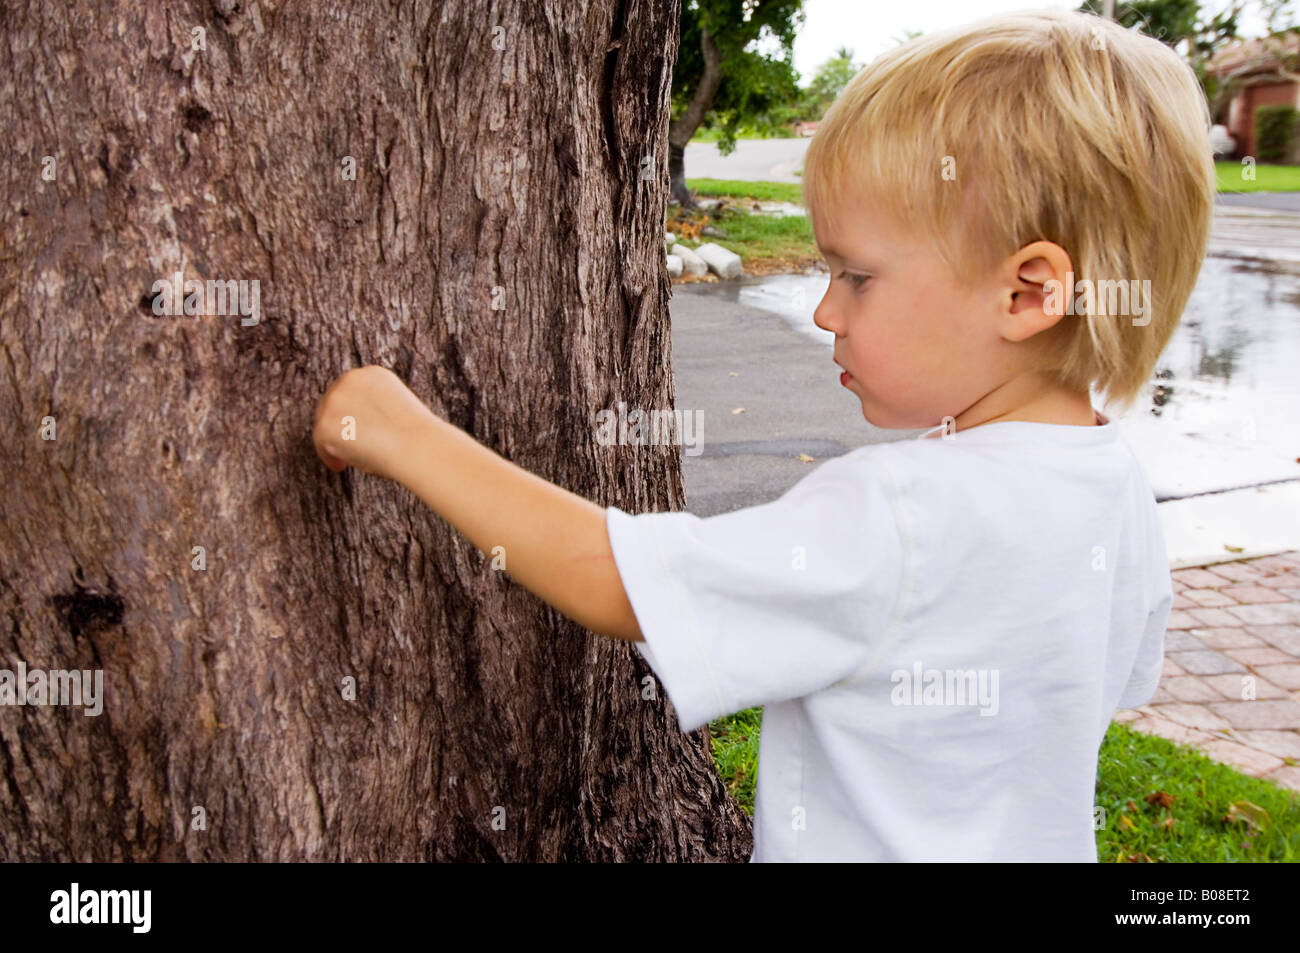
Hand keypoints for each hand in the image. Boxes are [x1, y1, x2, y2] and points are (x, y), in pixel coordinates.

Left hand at [312, 365, 432, 480]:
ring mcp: (335, 401)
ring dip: (334, 439)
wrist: (417, 446)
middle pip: (331, 403)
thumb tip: (357, 428)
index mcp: (372, 373)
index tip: (354, 427)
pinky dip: (329, 456)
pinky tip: (341, 466)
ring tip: (349, 457)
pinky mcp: (325, 424)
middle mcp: (351, 379)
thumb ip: (374, 409)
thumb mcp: (396, 409)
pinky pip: (320, 443)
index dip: (349, 411)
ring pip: (324, 422)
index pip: (350, 390)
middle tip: (347, 445)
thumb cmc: (415, 437)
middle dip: (337, 425)